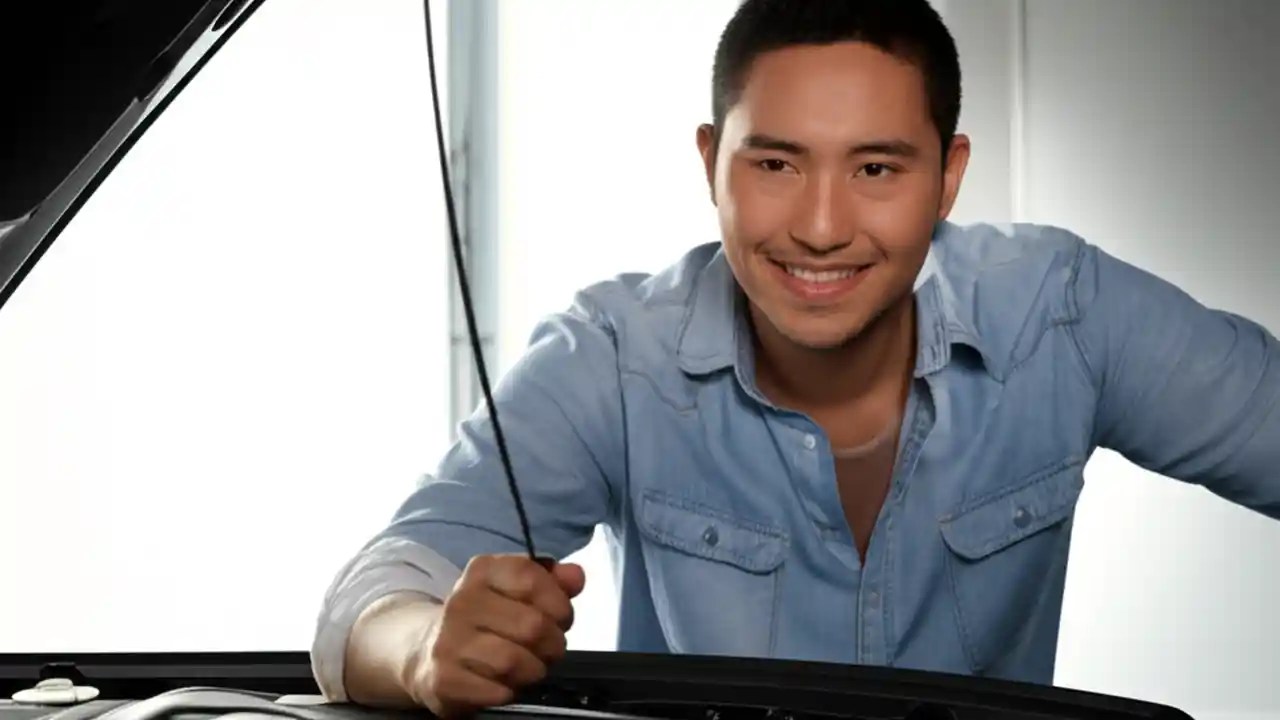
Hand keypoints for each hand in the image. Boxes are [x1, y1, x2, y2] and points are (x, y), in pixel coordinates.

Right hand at [408, 554, 585, 717]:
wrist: (426, 651)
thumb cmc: (487, 619)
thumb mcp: (517, 591)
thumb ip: (552, 582)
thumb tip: (575, 576)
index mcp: (482, 571)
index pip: (532, 579)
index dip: (559, 603)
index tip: (559, 617)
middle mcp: (461, 601)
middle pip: (532, 626)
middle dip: (553, 644)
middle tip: (548, 649)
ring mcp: (449, 641)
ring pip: (515, 662)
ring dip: (534, 670)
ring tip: (528, 667)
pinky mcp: (444, 679)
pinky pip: (498, 692)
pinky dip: (511, 691)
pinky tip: (502, 682)